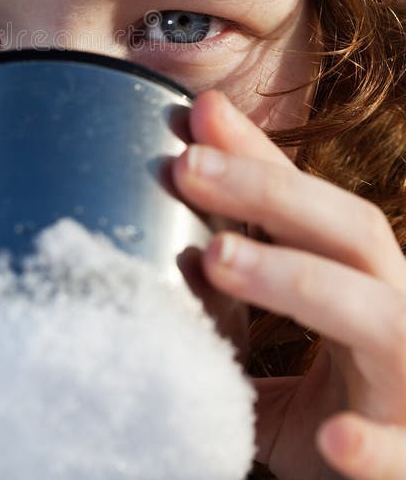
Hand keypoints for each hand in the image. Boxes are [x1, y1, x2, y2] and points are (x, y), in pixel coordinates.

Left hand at [172, 89, 405, 479]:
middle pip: (352, 232)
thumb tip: (177, 249)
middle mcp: (397, 314)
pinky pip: (398, 454)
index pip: (316, 204)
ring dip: (295, 281)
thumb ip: (245, 295)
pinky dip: (372, 446)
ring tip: (217, 256)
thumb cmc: (344, 402)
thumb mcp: (294, 335)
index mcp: (367, 282)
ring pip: (375, 318)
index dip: (261, 158)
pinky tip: (336, 438)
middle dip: (271, 191)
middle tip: (187, 166)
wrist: (394, 472)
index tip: (199, 117)